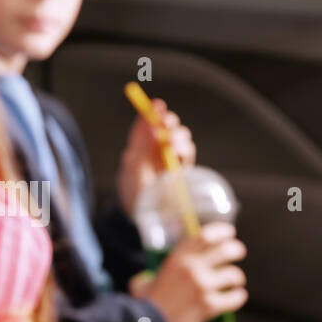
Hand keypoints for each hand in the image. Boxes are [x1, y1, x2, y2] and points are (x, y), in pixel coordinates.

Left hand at [117, 98, 195, 215]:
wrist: (145, 216)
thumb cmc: (134, 192)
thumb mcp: (134, 166)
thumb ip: (142, 142)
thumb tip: (149, 119)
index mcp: (140, 147)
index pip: (147, 124)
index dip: (152, 112)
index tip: (157, 104)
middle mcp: (156, 150)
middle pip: (167, 127)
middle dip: (168, 122)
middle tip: (166, 123)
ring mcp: (170, 159)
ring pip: (180, 137)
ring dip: (177, 136)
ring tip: (171, 144)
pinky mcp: (183, 170)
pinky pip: (188, 152)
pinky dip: (185, 149)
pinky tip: (178, 153)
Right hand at [128, 223, 247, 321]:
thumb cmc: (145, 304)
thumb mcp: (144, 281)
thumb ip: (152, 276)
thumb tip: (148, 279)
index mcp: (177, 258)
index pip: (205, 236)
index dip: (221, 232)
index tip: (229, 232)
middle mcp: (191, 268)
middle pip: (225, 250)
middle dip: (236, 249)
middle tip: (239, 252)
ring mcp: (202, 286)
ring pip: (233, 275)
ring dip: (237, 278)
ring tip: (236, 282)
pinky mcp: (209, 305)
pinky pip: (234, 298)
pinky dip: (238, 297)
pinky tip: (237, 297)